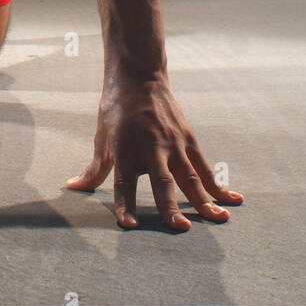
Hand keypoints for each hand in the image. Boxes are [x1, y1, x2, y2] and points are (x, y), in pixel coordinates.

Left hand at [65, 70, 243, 229]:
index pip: (123, 182)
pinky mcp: (188, 139)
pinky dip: (218, 185)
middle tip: (181, 229)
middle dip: (171, 207)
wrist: (139, 76)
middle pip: (162, 182)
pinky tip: (232, 200)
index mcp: (124, 148)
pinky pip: (205, 167)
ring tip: (218, 219)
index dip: (125, 204)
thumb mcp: (102, 137)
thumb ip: (94, 168)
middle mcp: (150, 147)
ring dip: (204, 200)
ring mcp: (172, 143)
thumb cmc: (116, 110)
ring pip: (190, 176)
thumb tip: (73, 187)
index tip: (128, 225)